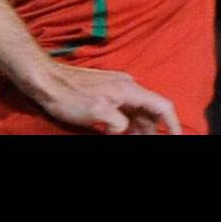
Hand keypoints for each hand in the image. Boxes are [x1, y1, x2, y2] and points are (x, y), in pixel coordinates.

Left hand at [26, 60, 182, 134]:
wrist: (44, 79)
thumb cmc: (67, 95)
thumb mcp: (97, 113)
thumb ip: (119, 124)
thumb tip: (126, 130)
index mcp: (129, 89)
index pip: (163, 106)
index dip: (173, 125)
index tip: (176, 138)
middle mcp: (126, 86)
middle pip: (150, 112)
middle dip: (152, 132)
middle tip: (148, 143)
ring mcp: (115, 87)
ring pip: (136, 112)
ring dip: (138, 129)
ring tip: (132, 139)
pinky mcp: (104, 91)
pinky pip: (124, 109)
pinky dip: (127, 124)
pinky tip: (117, 134)